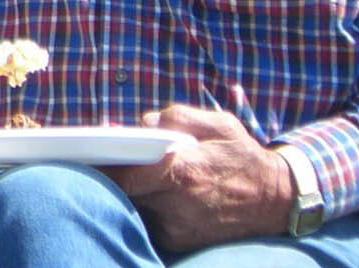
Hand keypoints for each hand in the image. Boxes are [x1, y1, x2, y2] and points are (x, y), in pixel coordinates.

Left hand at [104, 105, 292, 252]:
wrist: (278, 200)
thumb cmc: (243, 156)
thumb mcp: (217, 123)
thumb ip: (175, 116)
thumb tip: (141, 122)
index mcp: (182, 172)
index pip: (125, 175)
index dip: (100, 167)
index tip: (80, 156)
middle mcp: (177, 205)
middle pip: (122, 194)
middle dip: (106, 178)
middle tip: (86, 162)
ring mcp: (177, 228)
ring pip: (132, 209)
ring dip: (122, 194)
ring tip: (108, 175)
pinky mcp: (179, 242)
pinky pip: (146, 222)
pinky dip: (139, 207)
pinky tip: (136, 193)